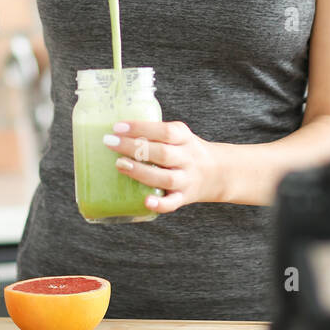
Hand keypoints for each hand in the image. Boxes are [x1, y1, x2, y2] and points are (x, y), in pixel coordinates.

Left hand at [103, 119, 222, 213]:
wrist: (219, 172)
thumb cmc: (187, 151)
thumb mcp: (180, 135)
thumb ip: (156, 133)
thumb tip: (118, 129)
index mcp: (185, 138)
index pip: (165, 131)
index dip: (141, 128)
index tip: (117, 126)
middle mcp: (188, 158)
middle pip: (163, 153)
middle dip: (134, 148)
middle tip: (110, 143)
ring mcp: (187, 179)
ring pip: (166, 178)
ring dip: (141, 172)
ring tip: (119, 164)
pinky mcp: (184, 197)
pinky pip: (173, 203)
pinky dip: (160, 204)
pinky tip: (146, 201)